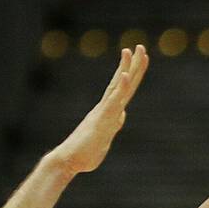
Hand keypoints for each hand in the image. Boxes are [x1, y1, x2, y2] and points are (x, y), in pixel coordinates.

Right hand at [50, 45, 148, 175]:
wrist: (68, 160)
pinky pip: (113, 101)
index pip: (122, 90)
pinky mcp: (101, 120)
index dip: (132, 74)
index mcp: (107, 112)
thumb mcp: (105, 137)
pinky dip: (121, 87)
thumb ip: (113, 124)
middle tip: (140, 46)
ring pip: (118, 87)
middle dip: (133, 65)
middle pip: (122, 83)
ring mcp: (103, 112)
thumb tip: (121, 116)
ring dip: (127, 68)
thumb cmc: (84, 153)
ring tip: (132, 50)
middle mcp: (105, 108)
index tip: (139, 59)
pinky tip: (126, 74)